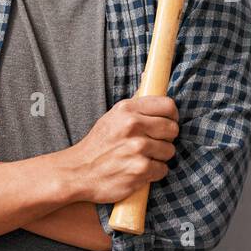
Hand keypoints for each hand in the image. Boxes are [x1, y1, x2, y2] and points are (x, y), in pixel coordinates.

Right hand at [63, 96, 178, 203]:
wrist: (78, 172)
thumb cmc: (98, 145)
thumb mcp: (112, 117)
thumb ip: (135, 105)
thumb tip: (149, 77)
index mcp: (127, 109)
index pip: (168, 105)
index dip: (172, 116)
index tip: (167, 123)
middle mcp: (133, 125)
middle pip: (172, 129)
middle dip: (166, 139)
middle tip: (153, 144)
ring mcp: (137, 148)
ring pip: (169, 151)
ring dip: (159, 157)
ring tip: (142, 158)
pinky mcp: (140, 169)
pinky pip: (162, 169)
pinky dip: (154, 173)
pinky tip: (139, 170)